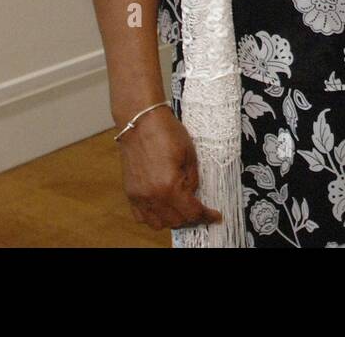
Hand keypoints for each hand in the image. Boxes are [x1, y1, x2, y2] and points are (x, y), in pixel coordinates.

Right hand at [116, 106, 224, 231]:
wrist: (140, 121)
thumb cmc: (166, 132)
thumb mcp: (190, 154)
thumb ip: (193, 180)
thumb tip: (193, 195)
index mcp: (169, 186)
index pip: (191, 212)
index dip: (206, 215)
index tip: (214, 216)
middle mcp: (152, 196)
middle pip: (175, 221)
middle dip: (191, 217)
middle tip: (200, 208)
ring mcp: (139, 196)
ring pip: (158, 223)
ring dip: (172, 219)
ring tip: (182, 207)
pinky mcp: (130, 192)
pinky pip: (141, 216)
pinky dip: (154, 216)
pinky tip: (163, 206)